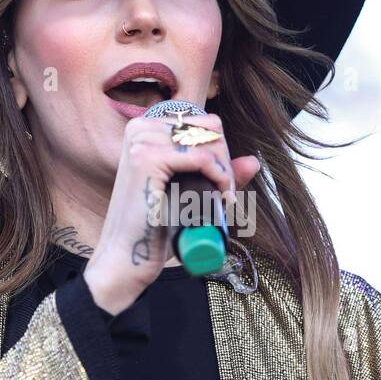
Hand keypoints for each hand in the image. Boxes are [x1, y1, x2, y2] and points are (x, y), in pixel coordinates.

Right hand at [84, 112, 261, 315]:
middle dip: (225, 161)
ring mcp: (141, 141)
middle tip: (223, 194)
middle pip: (210, 127)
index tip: (222, 184)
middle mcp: (141, 128)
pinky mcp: (146, 159)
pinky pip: (202, 158)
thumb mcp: (187, 192)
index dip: (221, 152)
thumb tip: (253, 161)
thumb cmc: (155, 226)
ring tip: (222, 199)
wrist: (126, 257)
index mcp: (145, 128)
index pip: (205, 122)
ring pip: (209, 141)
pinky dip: (219, 177)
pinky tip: (220, 197)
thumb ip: (217, 174)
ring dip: (224, 171)